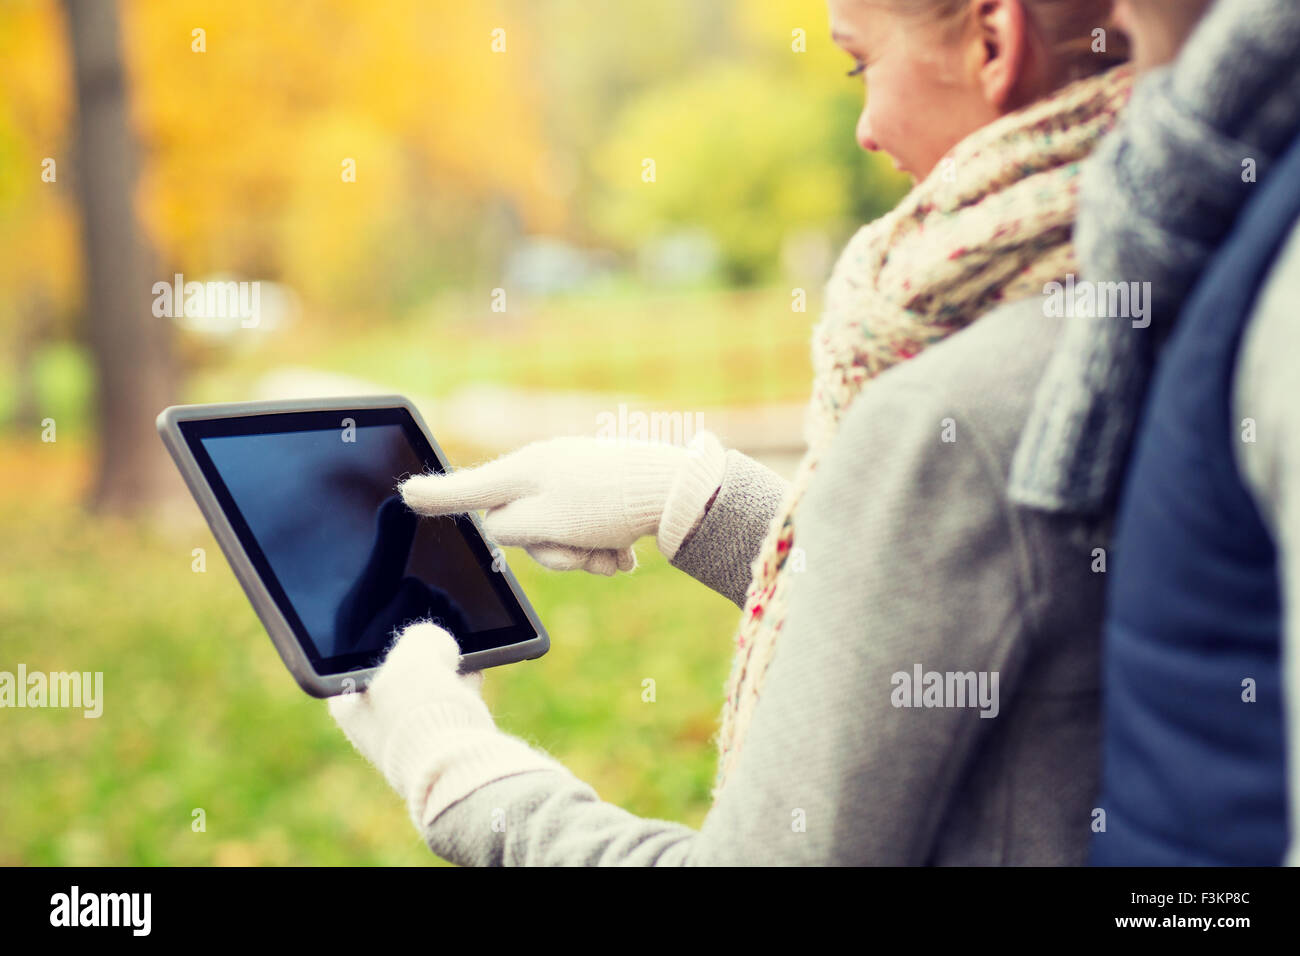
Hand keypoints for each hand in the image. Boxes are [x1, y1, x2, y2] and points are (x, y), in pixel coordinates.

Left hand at [328, 621, 564, 829]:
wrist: (454, 763)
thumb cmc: (421, 708)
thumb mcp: (417, 650)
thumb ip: (423, 635)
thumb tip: (437, 644)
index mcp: (348, 702)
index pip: (357, 655)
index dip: (381, 633)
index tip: (403, 621)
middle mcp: (371, 722)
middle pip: (395, 669)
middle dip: (421, 652)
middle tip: (438, 637)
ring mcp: (406, 735)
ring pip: (425, 685)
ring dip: (443, 668)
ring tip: (459, 655)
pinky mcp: (437, 744)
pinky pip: (447, 703)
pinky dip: (459, 687)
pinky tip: (472, 675)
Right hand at [399, 431, 726, 575]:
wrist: (680, 493)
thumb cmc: (606, 503)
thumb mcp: (542, 519)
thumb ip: (499, 523)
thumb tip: (466, 515)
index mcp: (525, 470)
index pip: (470, 489)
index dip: (439, 496)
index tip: (406, 494)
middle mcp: (548, 473)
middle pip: (523, 530)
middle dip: (555, 553)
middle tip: (584, 552)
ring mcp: (579, 486)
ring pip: (561, 540)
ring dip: (586, 558)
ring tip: (614, 553)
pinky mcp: (606, 502)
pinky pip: (590, 537)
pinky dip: (607, 551)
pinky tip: (628, 551)